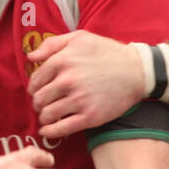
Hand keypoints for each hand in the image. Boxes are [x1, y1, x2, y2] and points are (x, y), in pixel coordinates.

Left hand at [27, 32, 145, 139]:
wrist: (138, 70)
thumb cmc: (108, 53)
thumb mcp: (80, 38)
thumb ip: (52, 44)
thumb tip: (30, 56)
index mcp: (63, 60)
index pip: (35, 80)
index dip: (34, 88)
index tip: (39, 91)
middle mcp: (68, 80)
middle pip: (38, 99)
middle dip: (38, 103)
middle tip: (44, 104)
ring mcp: (79, 100)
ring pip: (46, 114)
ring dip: (44, 117)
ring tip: (48, 115)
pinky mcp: (89, 117)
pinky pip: (60, 129)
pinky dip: (49, 131)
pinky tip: (47, 130)